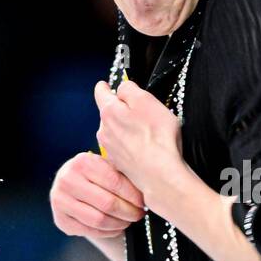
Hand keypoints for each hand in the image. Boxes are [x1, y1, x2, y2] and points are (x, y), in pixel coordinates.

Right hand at [50, 151, 144, 238]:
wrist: (72, 184)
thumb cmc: (97, 175)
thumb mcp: (107, 166)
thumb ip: (123, 172)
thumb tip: (148, 186)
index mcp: (82, 162)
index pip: (115, 182)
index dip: (133, 195)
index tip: (144, 202)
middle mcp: (67, 180)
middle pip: (108, 204)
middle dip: (129, 212)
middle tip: (139, 214)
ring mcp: (60, 201)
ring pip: (99, 220)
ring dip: (120, 224)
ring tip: (128, 220)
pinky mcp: (61, 220)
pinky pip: (91, 231)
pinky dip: (108, 232)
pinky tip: (116, 227)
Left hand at [93, 78, 183, 195]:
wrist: (160, 174)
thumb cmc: (157, 138)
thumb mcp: (146, 100)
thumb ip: (129, 88)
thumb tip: (122, 88)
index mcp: (109, 111)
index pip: (101, 92)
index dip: (105, 87)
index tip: (107, 85)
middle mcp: (104, 131)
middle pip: (110, 113)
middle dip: (122, 111)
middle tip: (142, 113)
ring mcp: (110, 149)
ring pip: (116, 132)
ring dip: (127, 130)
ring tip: (147, 134)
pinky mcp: (119, 163)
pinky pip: (123, 148)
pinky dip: (131, 146)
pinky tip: (145, 149)